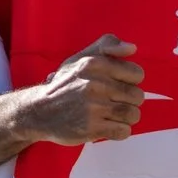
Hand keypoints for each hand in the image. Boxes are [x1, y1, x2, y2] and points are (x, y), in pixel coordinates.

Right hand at [13, 35, 145, 145]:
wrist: (39, 111)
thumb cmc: (65, 84)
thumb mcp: (81, 58)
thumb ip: (107, 45)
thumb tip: (133, 48)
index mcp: (96, 64)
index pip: (137, 74)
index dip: (131, 82)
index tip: (117, 87)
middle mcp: (95, 84)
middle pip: (137, 96)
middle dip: (129, 102)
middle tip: (113, 104)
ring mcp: (94, 107)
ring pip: (133, 115)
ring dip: (126, 118)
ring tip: (111, 116)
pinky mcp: (91, 127)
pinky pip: (124, 131)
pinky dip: (119, 132)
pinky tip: (107, 127)